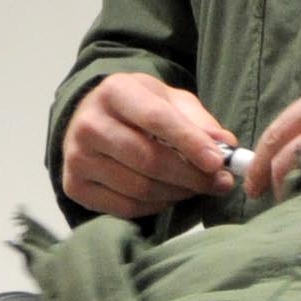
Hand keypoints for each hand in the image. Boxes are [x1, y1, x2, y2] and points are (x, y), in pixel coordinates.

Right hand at [62, 72, 237, 219]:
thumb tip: (226, 145)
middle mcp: (89, 123)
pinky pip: (126, 208)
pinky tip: (169, 194)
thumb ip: (198, 120)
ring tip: (196, 187)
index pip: (156, 119)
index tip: (219, 162)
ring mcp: (77, 157)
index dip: (190, 142)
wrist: (91, 120)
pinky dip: (156, 206)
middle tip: (220, 183)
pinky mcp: (74, 185)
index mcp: (114, 91)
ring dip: (178, 193)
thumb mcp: (169, 100)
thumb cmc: (138, 109)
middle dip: (191, 176)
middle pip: (149, 160)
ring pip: (140, 188)